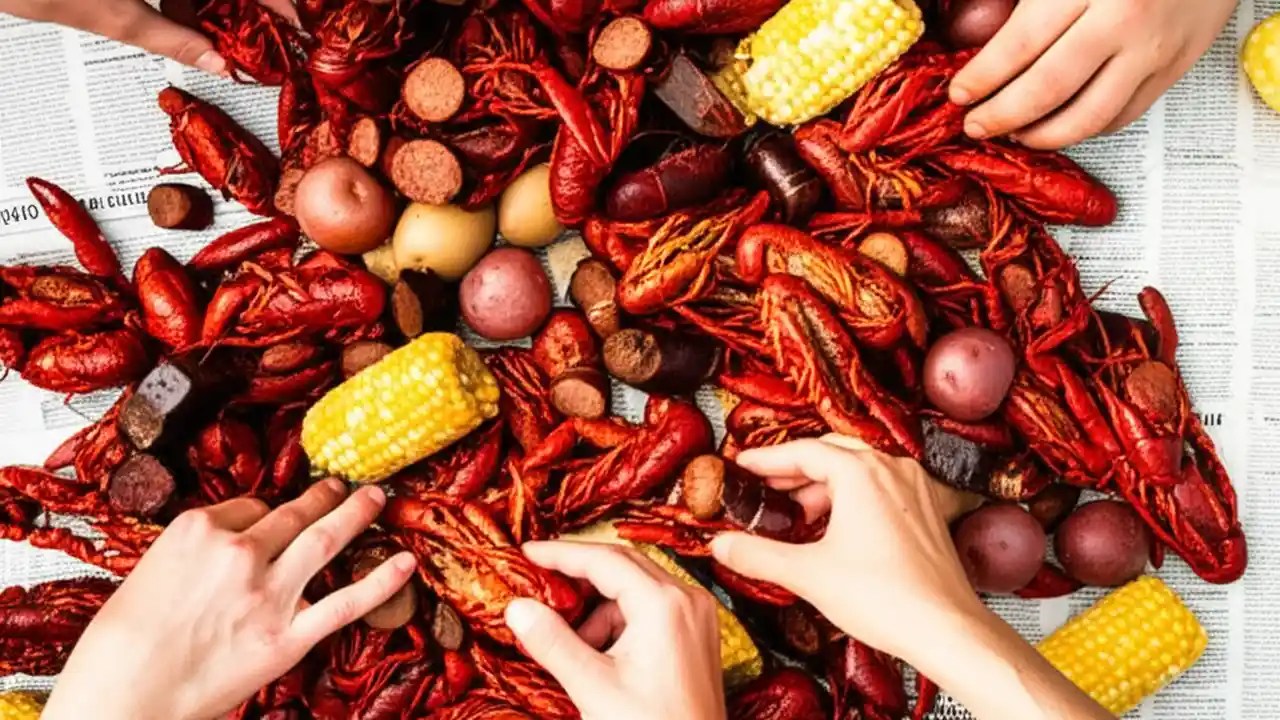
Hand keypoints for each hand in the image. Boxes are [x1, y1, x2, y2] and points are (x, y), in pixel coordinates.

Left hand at [0, 0, 297, 73]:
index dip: (281, 4)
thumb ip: (174, 40)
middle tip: (271, 43)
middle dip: (250, 10)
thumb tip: (220, 64)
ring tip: (223, 43)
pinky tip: (185, 22)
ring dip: (214, 7)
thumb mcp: (114, 16)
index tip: (300, 26)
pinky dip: (185, 1)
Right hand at [42, 479, 416, 719]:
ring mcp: (268, 593)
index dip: (266, 514)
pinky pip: (346, 601)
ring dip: (356, 514)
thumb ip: (196, 555)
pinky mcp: (287, 636)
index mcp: (198, 530)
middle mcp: (239, 552)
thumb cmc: (118, 646)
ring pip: (326, 540)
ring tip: (376, 498)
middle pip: (294, 514)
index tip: (275, 516)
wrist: (121, 696)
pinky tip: (405, 562)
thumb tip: (227, 550)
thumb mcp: (149, 573)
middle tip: (341, 485)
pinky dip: (382, 581)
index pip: (250, 507)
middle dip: (323, 497)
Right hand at [504, 540, 726, 719]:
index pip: (604, 559)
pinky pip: (651, 609)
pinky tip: (598, 652)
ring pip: (636, 588)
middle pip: (623, 564)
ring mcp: (696, 615)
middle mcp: (687, 598)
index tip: (527, 553)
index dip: (561, 554)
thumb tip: (517, 607)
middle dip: (578, 574)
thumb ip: (553, 642)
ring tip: (571, 640)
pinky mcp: (696, 634)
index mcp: (664, 604)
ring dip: (599, 605)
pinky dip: (620, 621)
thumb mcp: (594, 687)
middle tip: (538, 581)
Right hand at [710, 436, 1109, 719]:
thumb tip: (720, 544)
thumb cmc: (884, 597)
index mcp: (861, 472)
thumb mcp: (807, 574)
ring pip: (857, 471)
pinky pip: (879, 489)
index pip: (803, 451)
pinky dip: (850, 499)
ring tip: (794, 516)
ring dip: (822, 487)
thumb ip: (757, 554)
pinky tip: (833, 529)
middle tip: (763, 488)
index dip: (766, 459)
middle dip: (793, 470)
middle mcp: (891, 469)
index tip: (740, 465)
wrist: (946, 629)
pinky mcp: (926, 510)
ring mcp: (913, 488)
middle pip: (831, 453)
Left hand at [949, 0, 1237, 148]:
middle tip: (974, 125)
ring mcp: (1155, 52)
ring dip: (1042, 135)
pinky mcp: (1175, 69)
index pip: (1021, 45)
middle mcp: (1125, 23)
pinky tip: (1057, 125)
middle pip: (1048, 90)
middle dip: (1001, 115)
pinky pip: (1122, 116)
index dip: (983, 76)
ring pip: (1087, 117)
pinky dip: (1084, 129)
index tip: (958, 94)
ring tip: (1013, 133)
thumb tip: (973, 19)